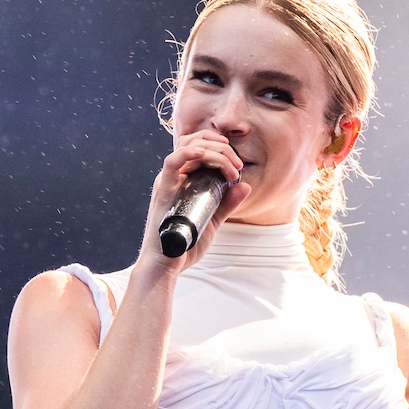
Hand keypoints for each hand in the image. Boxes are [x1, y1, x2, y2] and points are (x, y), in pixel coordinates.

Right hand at [136, 129, 250, 271]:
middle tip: (237, 165)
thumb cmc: (186, 245)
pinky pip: (172, 162)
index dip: (220, 148)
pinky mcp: (163, 190)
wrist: (168, 265)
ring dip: (213, 151)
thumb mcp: (213, 220)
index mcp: (184, 180)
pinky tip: (204, 154)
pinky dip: (188, 153)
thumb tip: (245, 185)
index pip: (199, 149)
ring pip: (187, 147)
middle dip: (221, 148)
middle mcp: (174, 177)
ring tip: (231, 166)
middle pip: (194, 143)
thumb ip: (227, 203)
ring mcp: (168, 181)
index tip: (238, 164)